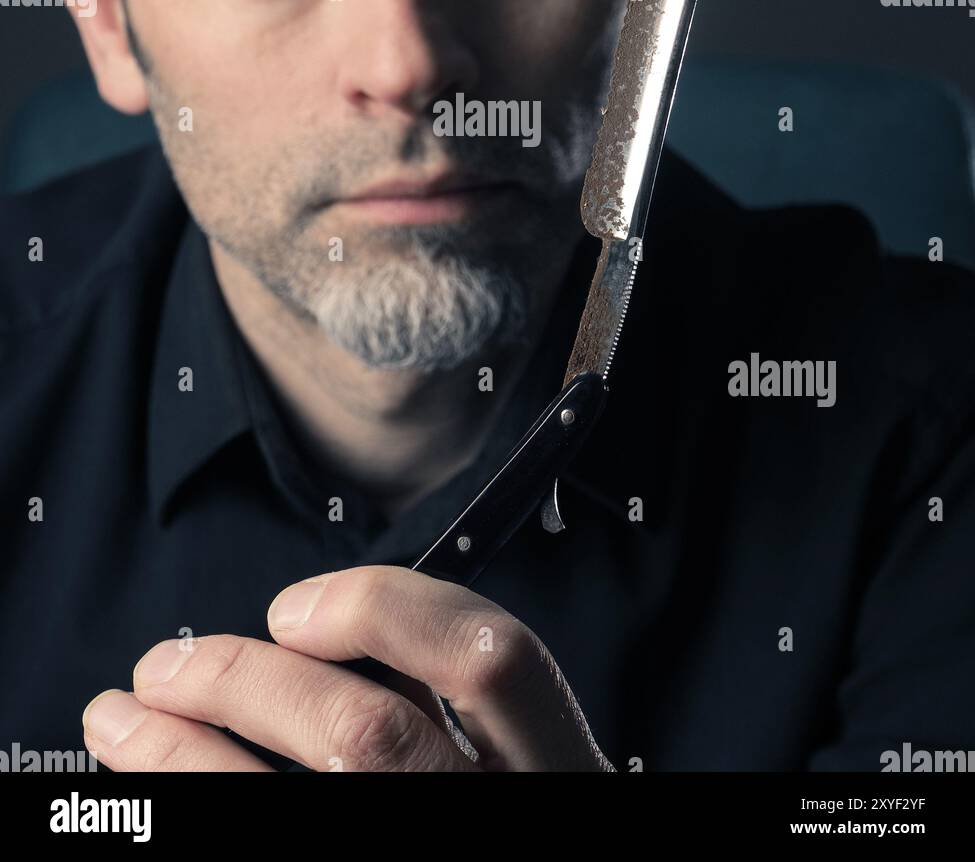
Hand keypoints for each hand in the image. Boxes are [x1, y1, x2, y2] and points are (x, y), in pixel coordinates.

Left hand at [82, 565, 615, 771]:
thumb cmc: (493, 805)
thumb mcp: (508, 756)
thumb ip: (438, 695)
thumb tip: (326, 626)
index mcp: (551, 766)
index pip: (488, 658)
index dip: (384, 611)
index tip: (293, 609)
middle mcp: (495, 817)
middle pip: (364, 734)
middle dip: (244, 683)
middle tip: (163, 666)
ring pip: (285, 812)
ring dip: (179, 758)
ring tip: (121, 721)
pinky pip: (262, 847)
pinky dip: (187, 809)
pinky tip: (150, 793)